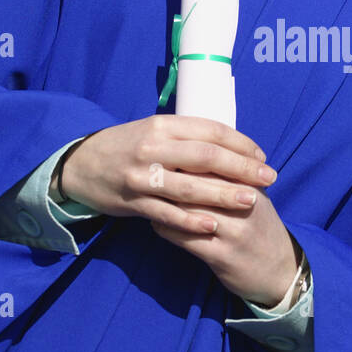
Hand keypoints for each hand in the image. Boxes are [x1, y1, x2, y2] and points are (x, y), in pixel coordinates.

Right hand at [56, 115, 298, 305]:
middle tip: (269, 178)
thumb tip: (230, 146)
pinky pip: (166, 213)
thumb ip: (187, 137)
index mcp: (163, 125)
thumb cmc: (127, 146)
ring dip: (223, 194)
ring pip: (189, 186)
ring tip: (250, 201)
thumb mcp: (154, 131)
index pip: (211, 131)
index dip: (240, 144)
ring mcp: (142, 176)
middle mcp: (153, 147)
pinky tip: (213, 225)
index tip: (261, 157)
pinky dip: (190, 220)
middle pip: (206, 156)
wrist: (81, 164)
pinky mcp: (133, 201)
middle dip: (242, 168)